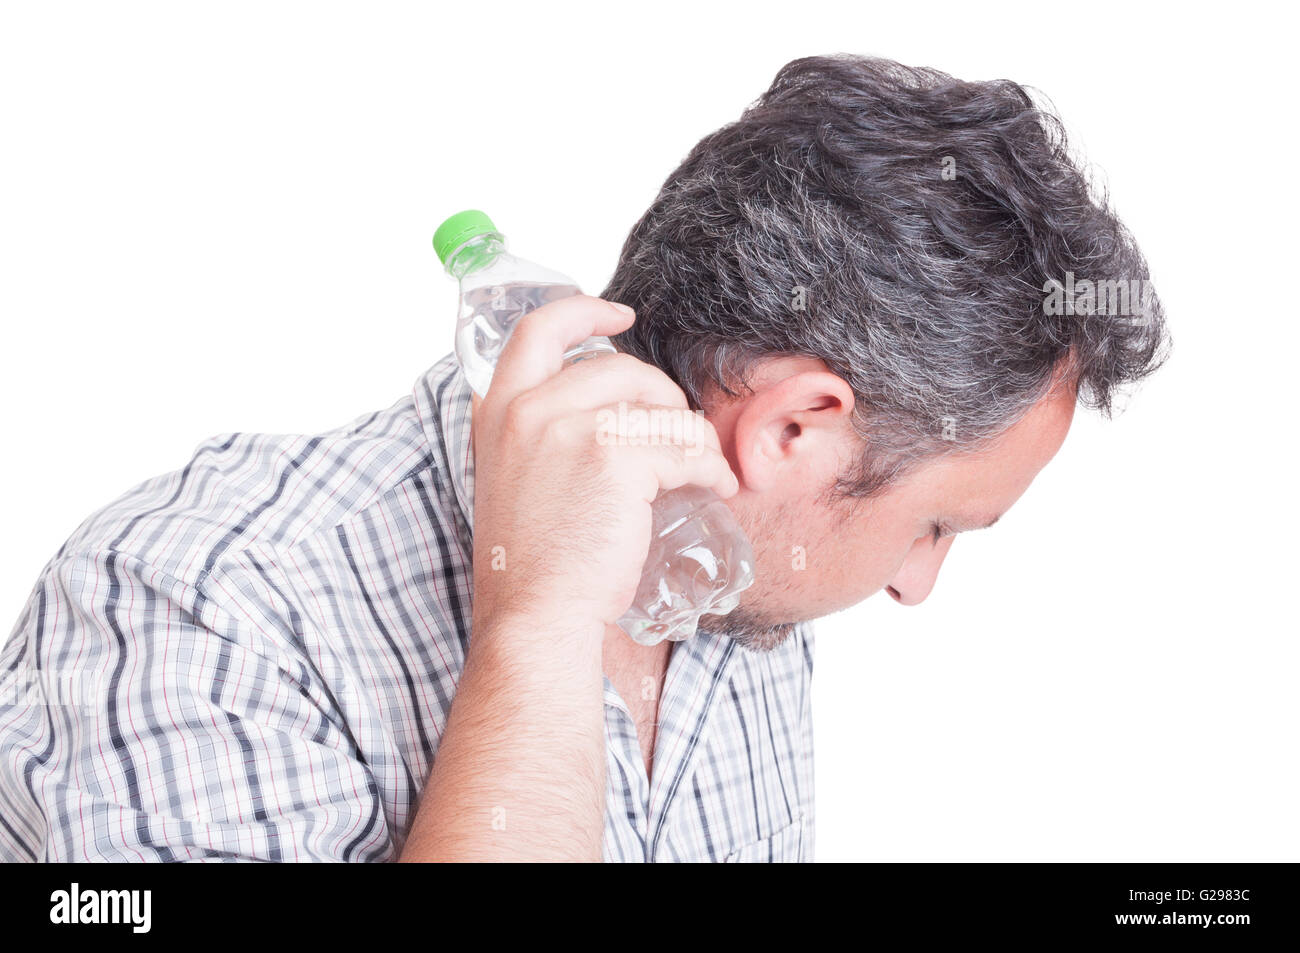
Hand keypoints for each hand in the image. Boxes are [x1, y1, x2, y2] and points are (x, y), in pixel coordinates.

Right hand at [469, 295, 739, 640]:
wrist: (534, 616)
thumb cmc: (532, 565)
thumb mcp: (516, 480)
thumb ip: (541, 435)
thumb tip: (608, 410)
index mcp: (499, 411)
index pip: (538, 330)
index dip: (584, 310)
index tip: (619, 312)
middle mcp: (528, 409)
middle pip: (619, 367)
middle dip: (662, 395)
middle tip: (678, 433)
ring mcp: (570, 428)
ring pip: (661, 408)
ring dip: (694, 438)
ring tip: (702, 471)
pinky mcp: (615, 457)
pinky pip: (686, 447)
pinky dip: (711, 467)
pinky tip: (715, 489)